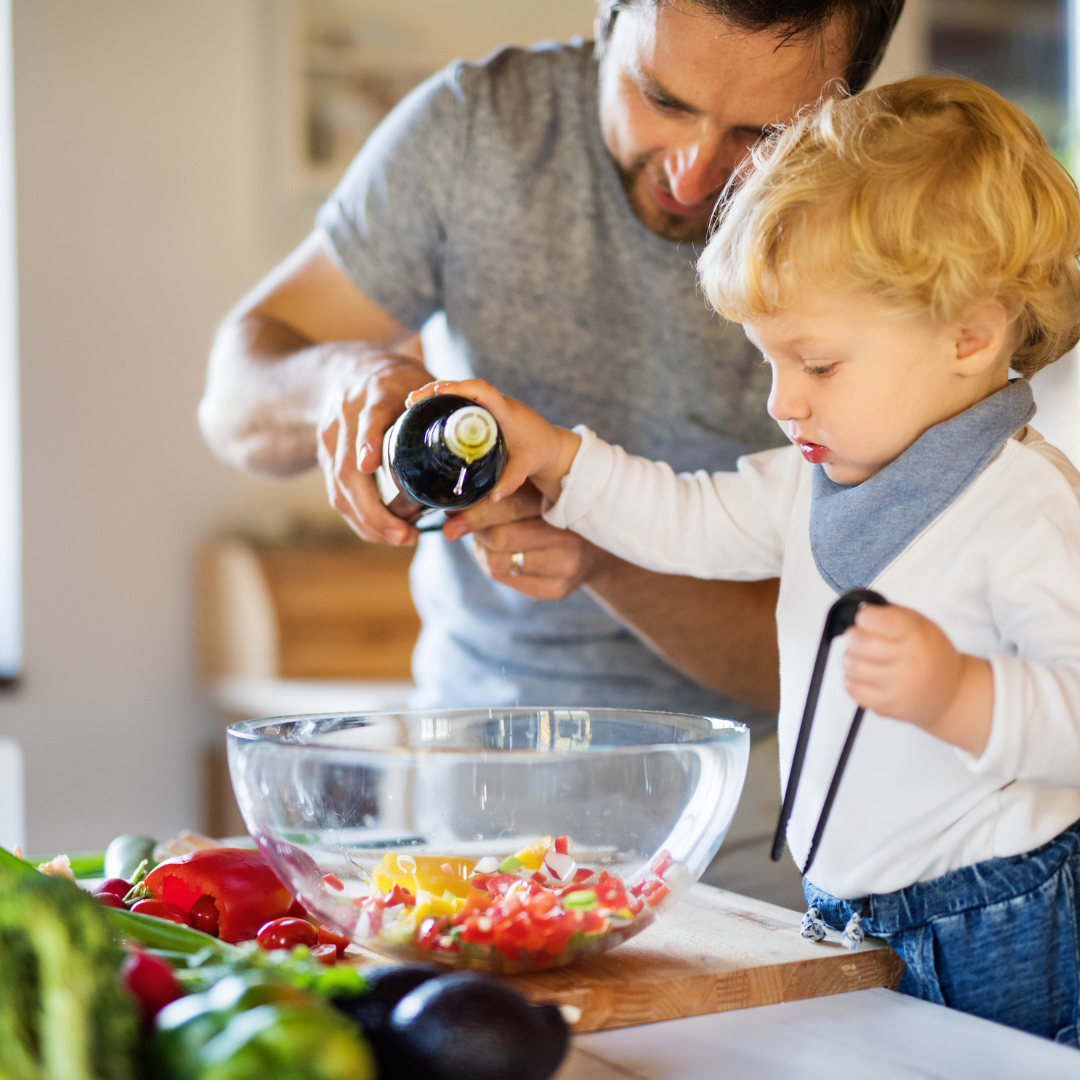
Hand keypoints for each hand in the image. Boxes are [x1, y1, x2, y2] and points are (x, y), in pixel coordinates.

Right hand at [317, 345, 430, 545]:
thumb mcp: (422, 383)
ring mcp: (331, 438)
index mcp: (375, 394)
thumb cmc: (399, 381)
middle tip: (405, 534)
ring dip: (367, 521)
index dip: (367, 442)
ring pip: (339, 487)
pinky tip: (383, 533)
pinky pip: (337, 494)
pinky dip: (359, 518)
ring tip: (400, 538)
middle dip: (373, 509)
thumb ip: (446, 407)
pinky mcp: (326, 457)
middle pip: (347, 469)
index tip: (371, 466)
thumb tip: (482, 441)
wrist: (347, 370)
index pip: (367, 419)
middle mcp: (346, 417)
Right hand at [406, 379, 580, 503]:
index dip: (458, 388)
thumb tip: (493, 498)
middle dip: (436, 390)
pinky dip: (444, 402)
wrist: (551, 445)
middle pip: (463, 386)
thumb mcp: (526, 466)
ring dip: (437, 394)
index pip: (482, 390)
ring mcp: (489, 405)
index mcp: (505, 411)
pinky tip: (426, 411)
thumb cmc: (539, 451)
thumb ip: (510, 481)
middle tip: (412, 401)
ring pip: (460, 391)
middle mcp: (496, 402)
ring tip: (412, 404)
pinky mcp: (484, 411)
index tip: (436, 394)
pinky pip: (462, 400)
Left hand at [443, 481, 610, 600]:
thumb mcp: (540, 494)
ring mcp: (565, 569)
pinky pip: (504, 577)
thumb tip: (454, 506)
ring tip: (485, 536)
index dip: (475, 510)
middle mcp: (569, 539)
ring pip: (496, 561)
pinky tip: (501, 553)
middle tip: (461, 522)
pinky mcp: (556, 591)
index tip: (449, 512)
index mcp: (564, 505)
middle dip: (474, 529)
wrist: (599, 549)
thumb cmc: (558, 513)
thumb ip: (505, 493)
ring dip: (481, 548)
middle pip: (499, 538)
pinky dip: (493, 563)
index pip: (510, 506)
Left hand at [843, 604, 992, 753]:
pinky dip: (853, 679)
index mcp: (917, 636)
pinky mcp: (887, 706)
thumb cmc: (931, 654)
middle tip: (859, 637)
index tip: (867, 618)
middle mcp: (909, 662)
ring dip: (851, 658)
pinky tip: (865, 675)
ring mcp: (898, 687)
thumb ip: (892, 614)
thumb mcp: (921, 625)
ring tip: (863, 657)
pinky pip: (853, 690)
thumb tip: (862, 613)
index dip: (866, 616)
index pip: (879, 620)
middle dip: (854, 636)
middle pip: (859, 643)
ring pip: (852, 666)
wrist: (951, 694)